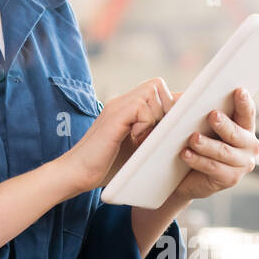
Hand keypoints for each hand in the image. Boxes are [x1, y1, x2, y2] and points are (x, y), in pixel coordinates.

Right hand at [63, 77, 175, 194]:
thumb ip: (153, 136)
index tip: (182, 121)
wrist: (76, 173)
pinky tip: (135, 139)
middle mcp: (121, 102)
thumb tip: (181, 132)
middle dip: (167, 107)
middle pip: (157, 84)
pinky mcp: (114, 116)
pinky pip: (141, 107)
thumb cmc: (106, 167)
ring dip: (156, 116)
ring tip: (145, 138)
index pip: (158, 91)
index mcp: (127, 108)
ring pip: (152, 91)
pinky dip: (146, 124)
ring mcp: (116, 106)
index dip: (173, 103)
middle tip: (161, 131)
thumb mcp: (138, 148)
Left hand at [172, 87, 258, 200]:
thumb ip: (198, 109)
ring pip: (224, 152)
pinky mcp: (229, 179)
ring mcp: (242, 164)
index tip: (239, 91)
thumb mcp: (196, 122)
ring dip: (207, 144)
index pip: (246, 113)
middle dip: (224, 124)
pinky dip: (198, 160)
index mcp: (244, 127)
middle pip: (237, 134)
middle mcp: (248, 146)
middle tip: (212, 115)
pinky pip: (213, 167)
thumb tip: (188, 97)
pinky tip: (185, 154)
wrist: (183, 176)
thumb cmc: (192, 142)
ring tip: (193, 138)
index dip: (244, 103)